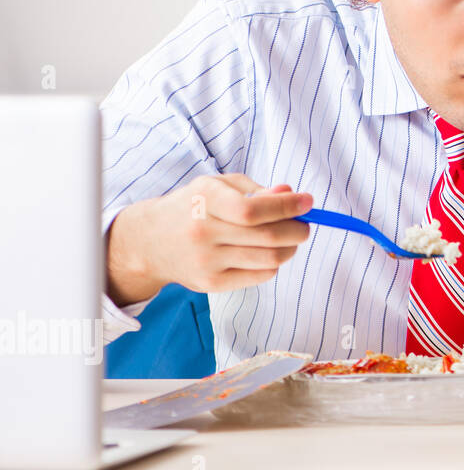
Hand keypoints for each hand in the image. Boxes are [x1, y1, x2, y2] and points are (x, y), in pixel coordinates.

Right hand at [106, 174, 312, 305]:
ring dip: (291, 248)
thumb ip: (255, 189)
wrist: (150, 241)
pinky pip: (259, 275)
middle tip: (304, 224)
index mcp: (205, 200)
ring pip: (269, 259)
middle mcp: (203, 232)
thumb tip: (290, 194)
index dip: (287, 206)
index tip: (308, 202)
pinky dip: (274, 263)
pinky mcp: (210, 283)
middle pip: (268, 236)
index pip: (254, 209)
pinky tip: (268, 252)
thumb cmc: (193, 207)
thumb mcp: (218, 186)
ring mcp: (206, 261)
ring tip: (291, 239)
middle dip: (297, 229)